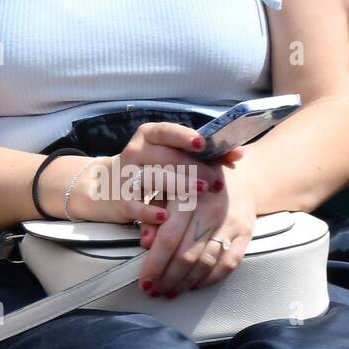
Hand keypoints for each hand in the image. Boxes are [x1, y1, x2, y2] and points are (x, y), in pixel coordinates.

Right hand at [69, 121, 240, 226]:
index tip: (203, 143)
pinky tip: (165, 216)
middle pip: (165, 157)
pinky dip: (149, 211)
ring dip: (178, 186)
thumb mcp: (171, 156)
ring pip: (153, 178)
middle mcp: (136, 151)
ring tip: (201, 192)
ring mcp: (126, 175)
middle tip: (216, 181)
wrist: (109, 186)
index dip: (184, 137)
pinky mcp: (121, 199)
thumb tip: (239, 153)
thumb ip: (203, 154)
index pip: (166, 131)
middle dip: (193, 168)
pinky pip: (135, 205)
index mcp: (149, 136)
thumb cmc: (152, 168)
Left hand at [138, 169, 255, 297]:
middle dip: (168, 278)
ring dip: (186, 283)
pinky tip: (195, 285)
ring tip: (170, 291)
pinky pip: (228, 264)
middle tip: (154, 291)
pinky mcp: (245, 233)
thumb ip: (153, 212)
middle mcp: (211, 212)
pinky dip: (210, 279)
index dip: (155, 264)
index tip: (144, 281)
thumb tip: (145, 243)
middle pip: (187, 256)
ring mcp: (230, 224)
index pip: (168, 238)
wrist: (237, 171)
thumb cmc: (193, 180)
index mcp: (187, 198)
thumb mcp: (168, 187)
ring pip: (207, 263)